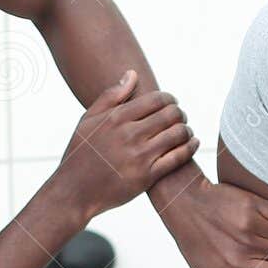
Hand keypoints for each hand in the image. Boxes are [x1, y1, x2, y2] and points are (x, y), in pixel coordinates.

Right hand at [55, 70, 198, 223]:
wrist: (73, 192)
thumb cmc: (80, 155)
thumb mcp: (87, 121)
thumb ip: (110, 96)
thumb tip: (132, 74)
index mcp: (116, 118)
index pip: (156, 99)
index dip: (169, 99)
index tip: (171, 104)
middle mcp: (129, 134)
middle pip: (171, 114)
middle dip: (180, 113)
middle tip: (180, 117)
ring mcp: (139, 156)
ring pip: (177, 134)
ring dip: (187, 130)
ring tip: (186, 131)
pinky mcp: (147, 177)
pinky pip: (177, 158)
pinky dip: (190, 147)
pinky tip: (193, 143)